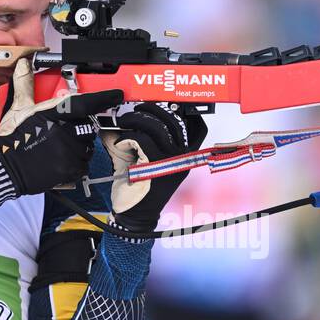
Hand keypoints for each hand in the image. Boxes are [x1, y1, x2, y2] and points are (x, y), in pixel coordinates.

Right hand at [0, 57, 121, 195]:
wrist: (5, 167)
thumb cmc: (12, 138)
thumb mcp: (18, 108)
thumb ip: (26, 85)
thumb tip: (24, 65)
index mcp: (55, 113)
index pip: (86, 102)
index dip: (104, 98)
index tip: (116, 95)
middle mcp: (66, 131)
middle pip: (88, 124)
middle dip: (80, 126)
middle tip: (63, 130)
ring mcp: (69, 151)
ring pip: (87, 145)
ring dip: (79, 145)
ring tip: (60, 146)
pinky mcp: (70, 168)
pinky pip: (83, 163)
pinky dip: (76, 162)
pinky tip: (61, 159)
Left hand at [100, 103, 207, 232]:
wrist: (134, 215)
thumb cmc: (138, 186)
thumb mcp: (147, 160)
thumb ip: (148, 138)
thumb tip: (134, 114)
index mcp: (185, 156)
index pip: (198, 128)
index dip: (187, 112)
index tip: (168, 103)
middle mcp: (182, 159)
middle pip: (175, 121)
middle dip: (153, 109)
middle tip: (137, 110)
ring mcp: (170, 163)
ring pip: (157, 128)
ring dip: (136, 119)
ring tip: (124, 122)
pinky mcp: (154, 167)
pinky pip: (142, 141)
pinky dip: (128, 137)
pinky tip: (120, 142)